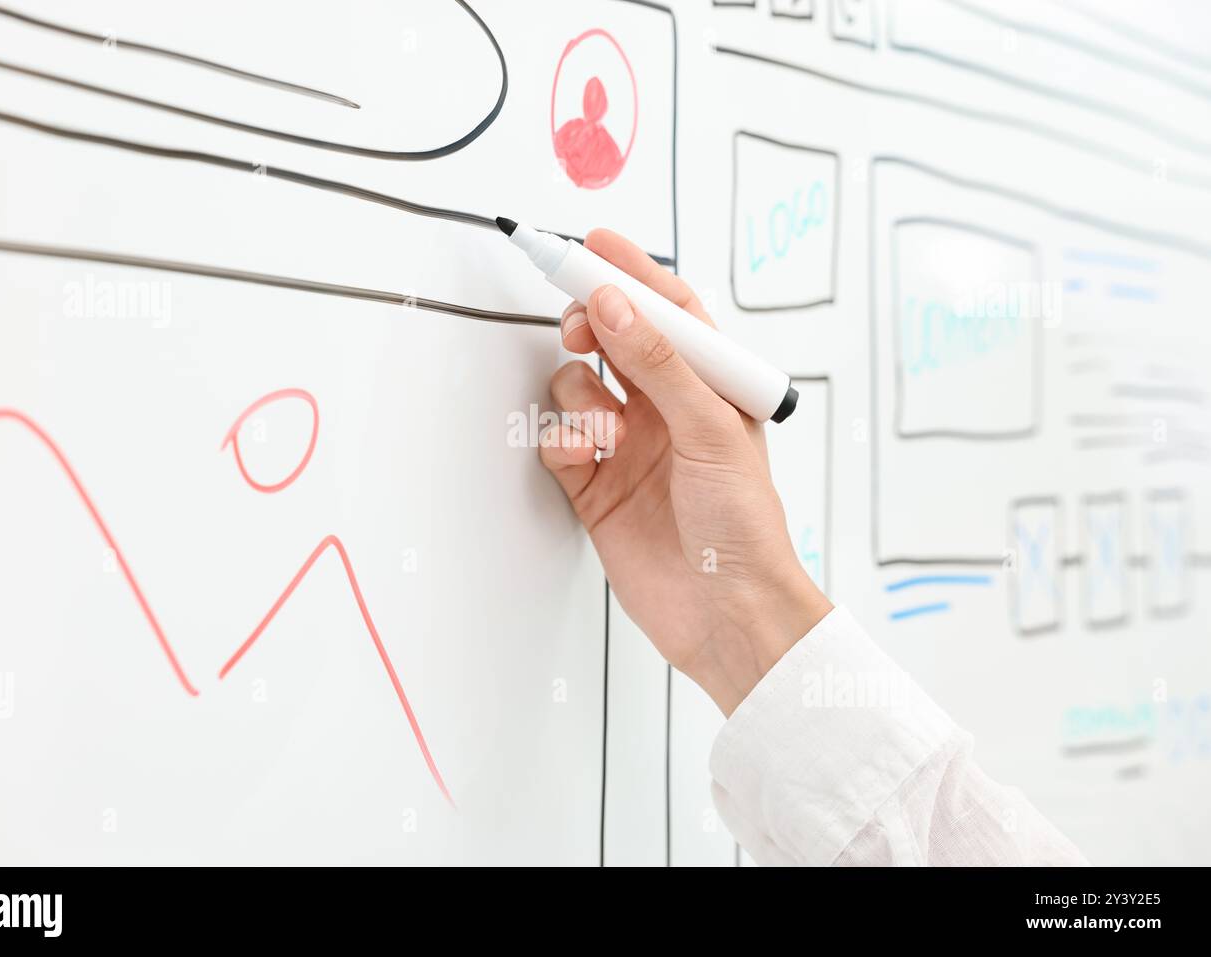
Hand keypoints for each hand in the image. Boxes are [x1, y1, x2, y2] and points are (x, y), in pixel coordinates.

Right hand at [540, 229, 831, 715]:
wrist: (726, 615)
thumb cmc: (744, 527)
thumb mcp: (709, 429)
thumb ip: (658, 362)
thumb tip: (612, 302)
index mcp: (710, 388)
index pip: (670, 311)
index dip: (632, 273)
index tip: (592, 244)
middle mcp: (667, 410)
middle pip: (614, 341)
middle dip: (589, 325)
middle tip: (576, 325)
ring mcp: (628, 448)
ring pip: (579, 387)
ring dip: (579, 394)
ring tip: (604, 428)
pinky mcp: (595, 488)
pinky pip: (560, 441)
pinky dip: (562, 438)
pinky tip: (585, 455)